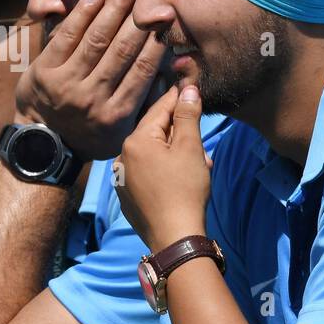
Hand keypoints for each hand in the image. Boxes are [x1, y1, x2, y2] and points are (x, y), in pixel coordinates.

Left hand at [15, 0, 164, 160]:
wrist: (44, 145)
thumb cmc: (92, 136)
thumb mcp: (125, 131)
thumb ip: (148, 103)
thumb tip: (174, 75)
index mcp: (117, 114)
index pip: (142, 72)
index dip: (155, 45)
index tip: (166, 23)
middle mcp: (93, 98)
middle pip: (121, 52)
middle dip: (138, 22)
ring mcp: (66, 83)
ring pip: (96, 40)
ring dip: (114, 10)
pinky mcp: (44, 70)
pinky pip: (67, 37)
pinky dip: (83, 14)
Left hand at [116, 83, 209, 252]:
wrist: (175, 237)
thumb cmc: (185, 190)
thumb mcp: (190, 148)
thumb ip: (187, 115)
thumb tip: (187, 89)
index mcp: (135, 140)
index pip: (159, 109)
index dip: (177, 98)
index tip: (188, 85)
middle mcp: (122, 156)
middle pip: (155, 132)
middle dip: (180, 134)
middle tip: (201, 145)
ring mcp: (122, 178)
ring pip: (152, 154)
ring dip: (175, 154)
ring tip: (197, 166)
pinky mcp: (127, 196)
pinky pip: (146, 173)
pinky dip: (163, 171)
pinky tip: (179, 180)